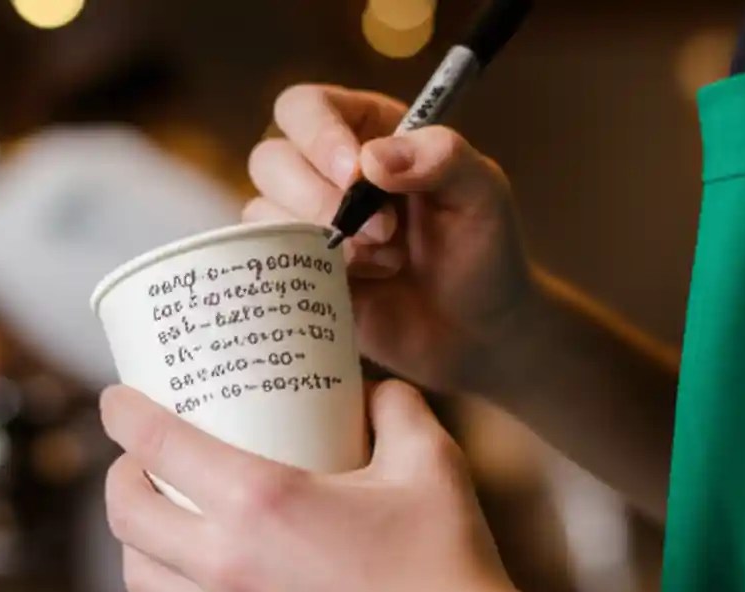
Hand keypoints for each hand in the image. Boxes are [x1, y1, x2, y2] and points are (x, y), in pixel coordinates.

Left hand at [100, 380, 519, 591]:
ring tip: (162, 515)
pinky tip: (200, 575)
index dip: (123, 414)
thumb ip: (397, 410)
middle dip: (118, 475)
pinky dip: (171, 590)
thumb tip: (373, 387)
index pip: (158, 444)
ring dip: (136, 537)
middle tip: (139, 457)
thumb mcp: (430, 465)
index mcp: (262, 503)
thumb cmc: (448, 570)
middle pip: (126, 514)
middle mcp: (228, 565)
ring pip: (140, 575)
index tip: (116, 399)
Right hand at [246, 84, 532, 392]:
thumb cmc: (483, 252)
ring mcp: (305, 223)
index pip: (305, 108)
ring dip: (320, 239)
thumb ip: (441, 157)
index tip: (355, 176)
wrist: (477, 331)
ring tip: (385, 263)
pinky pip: (266, 261)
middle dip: (319, 198)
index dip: (318, 136)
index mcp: (367, 130)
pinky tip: (356, 286)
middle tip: (386, 232)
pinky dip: (306, 273)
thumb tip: (371, 159)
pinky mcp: (297, 272)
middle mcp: (324, 170)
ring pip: (261, 211)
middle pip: (270, 158)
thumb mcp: (483, 192)